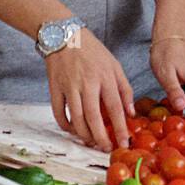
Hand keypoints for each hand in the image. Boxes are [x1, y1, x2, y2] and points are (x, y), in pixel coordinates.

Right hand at [44, 29, 133, 151]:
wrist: (64, 35)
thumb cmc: (92, 51)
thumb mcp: (114, 65)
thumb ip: (124, 89)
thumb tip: (130, 113)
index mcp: (105, 77)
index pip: (115, 108)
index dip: (120, 128)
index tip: (124, 143)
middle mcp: (87, 83)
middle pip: (93, 117)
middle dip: (100, 137)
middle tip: (105, 149)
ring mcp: (69, 86)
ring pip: (76, 118)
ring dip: (84, 135)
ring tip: (92, 142)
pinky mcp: (54, 88)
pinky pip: (59, 113)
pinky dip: (65, 126)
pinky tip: (74, 130)